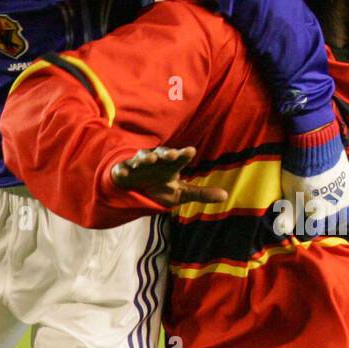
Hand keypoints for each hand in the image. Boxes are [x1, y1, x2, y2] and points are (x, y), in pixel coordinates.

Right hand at [109, 147, 227, 206]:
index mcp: (171, 165)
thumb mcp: (182, 193)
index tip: (191, 151)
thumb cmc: (161, 187)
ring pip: (143, 157)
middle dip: (166, 153)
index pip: (179, 158)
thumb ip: (201, 194)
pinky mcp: (125, 171)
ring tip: (150, 159)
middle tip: (171, 155)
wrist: (136, 190)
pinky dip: (123, 169)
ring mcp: (140, 165)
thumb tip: (226, 196)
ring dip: (146, 157)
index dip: (184, 154)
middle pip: (162, 154)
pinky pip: (123, 169)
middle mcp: (156, 161)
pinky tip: (123, 171)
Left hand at [276, 150, 348, 236]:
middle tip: (311, 214)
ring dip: (335, 216)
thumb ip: (289, 214)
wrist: (316, 147)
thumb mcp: (290, 193)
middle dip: (319, 223)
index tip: (299, 222)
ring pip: (344, 217)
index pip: (311, 231)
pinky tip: (340, 199)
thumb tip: (283, 229)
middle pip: (328, 226)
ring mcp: (346, 200)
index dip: (303, 228)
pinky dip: (348, 203)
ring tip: (326, 209)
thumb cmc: (298, 171)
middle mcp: (335, 211)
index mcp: (317, 216)